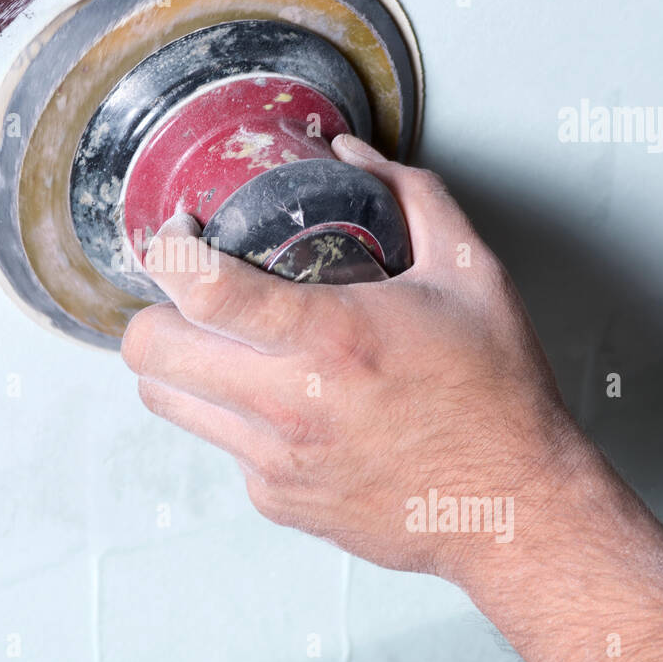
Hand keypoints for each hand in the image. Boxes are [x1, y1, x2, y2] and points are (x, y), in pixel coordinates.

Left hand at [120, 133, 590, 580]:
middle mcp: (287, 404)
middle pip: (148, 351)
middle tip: (191, 296)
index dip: (166, 250)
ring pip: (166, 400)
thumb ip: (409, 194)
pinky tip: (283, 403)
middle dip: (157, 311)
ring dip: (181, 363)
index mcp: (329, 337)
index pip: (197, 289)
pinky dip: (234, 414)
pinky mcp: (275, 500)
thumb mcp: (470, 272)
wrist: (514, 512)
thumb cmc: (497, 394)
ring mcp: (274, 460)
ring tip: (225, 344)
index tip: (180, 234)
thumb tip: (349, 150)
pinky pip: (219, 442)